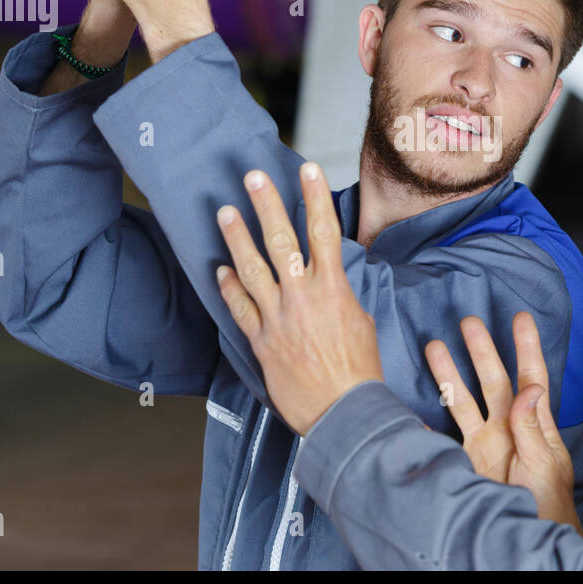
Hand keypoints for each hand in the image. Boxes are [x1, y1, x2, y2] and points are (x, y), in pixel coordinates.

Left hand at [214, 163, 381, 435]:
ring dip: (237, 237)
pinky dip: (229, 286)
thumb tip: (329, 284)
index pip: (324, 232)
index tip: (309, 169)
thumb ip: (341, 296)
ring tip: (225, 211)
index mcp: (334, 290)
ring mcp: (278, 318)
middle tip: (253, 177)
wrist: (344, 414)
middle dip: (267, 205)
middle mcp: (303, 297)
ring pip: (252, 268)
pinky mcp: (261, 341)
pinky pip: (239, 307)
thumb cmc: (360, 372)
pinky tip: (221, 269)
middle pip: (281, 241)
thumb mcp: (362, 323)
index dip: (316, 197)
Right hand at [426, 313, 579, 528]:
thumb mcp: (544, 463)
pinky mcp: (467, 459)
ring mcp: (486, 443)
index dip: (526, 348)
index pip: (531, 377)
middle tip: (469, 323)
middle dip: (481, 350)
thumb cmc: (547, 505)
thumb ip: (532, 427)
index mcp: (534, 425)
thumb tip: (530, 390)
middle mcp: (508, 428)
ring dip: (450, 374)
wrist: (526, 536)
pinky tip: (419, 402)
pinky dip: (431, 419)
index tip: (521, 320)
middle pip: (493, 380)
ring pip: (465, 400)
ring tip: (435, 347)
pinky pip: (446, 433)